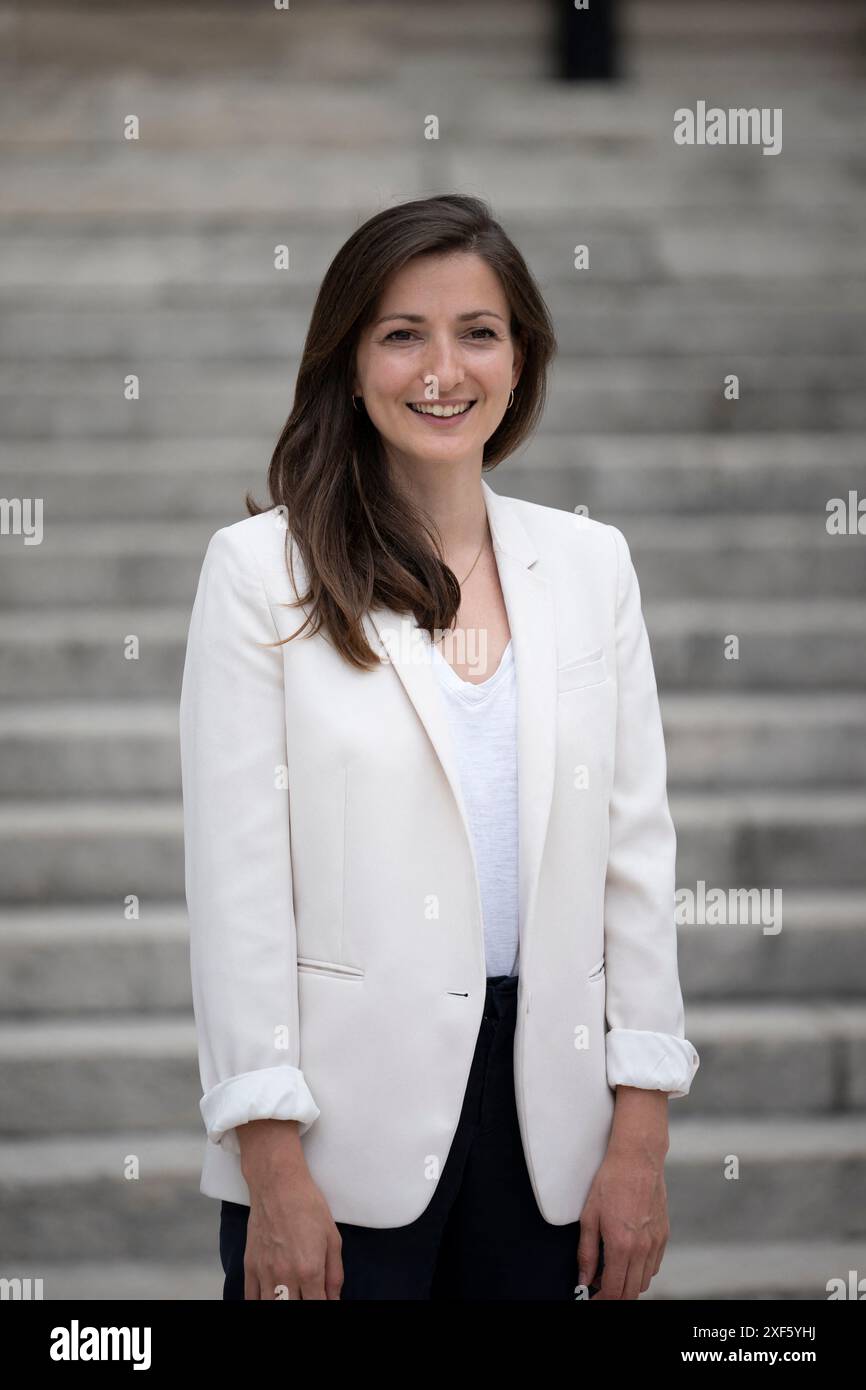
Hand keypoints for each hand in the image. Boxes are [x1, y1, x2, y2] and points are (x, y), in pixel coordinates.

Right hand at [237, 1119, 343, 1299]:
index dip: (324, 1305)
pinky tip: (271, 1297)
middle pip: (294, 1308)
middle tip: (309, 1293)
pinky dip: (261, 1302)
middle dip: (304, 1303)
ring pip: (272, 1306)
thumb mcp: (333, 1238)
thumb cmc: (308, 1206)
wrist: (278, 1185)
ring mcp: (265, 1273)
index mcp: (309, 1270)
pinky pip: (251, 1298)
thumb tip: (334, 1298)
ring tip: (292, 1295)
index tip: (325, 1299)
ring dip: (284, 1303)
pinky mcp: (250, 1266)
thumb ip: (335, 1274)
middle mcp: (285, 1276)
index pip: (318, 1306)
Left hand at [578, 1089, 669, 1299]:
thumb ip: (586, 1252)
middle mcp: (642, 1248)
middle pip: (631, 1292)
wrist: (637, 1159)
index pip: (613, 1290)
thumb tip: (584, 1278)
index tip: (592, 1297)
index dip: (600, 1300)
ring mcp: (656, 1243)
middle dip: (614, 1296)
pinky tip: (629, 1258)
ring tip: (612, 1272)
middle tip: (599, 1288)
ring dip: (628, 1284)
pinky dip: (642, 1270)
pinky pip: (654, 1266)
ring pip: (644, 1281)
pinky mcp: (664, 1235)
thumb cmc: (611, 1181)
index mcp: (621, 1245)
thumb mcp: (589, 1216)